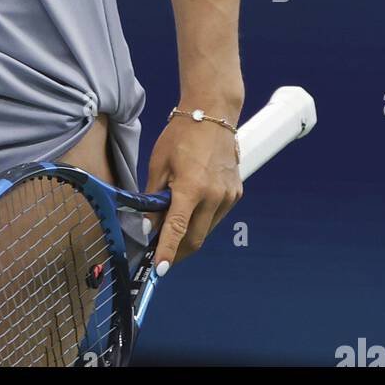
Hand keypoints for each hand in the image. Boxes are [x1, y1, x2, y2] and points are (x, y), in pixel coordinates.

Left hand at [142, 115, 242, 270]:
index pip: (177, 229)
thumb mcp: (158, 165)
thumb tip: (149, 227)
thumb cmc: (181, 135)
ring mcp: (228, 196)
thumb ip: (154, 199)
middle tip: (160, 256)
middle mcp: (214, 196)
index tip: (159, 270)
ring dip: (189, 237)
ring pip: (206, 230)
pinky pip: (216, 217)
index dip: (167, 252)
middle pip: (195, 239)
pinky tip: (190, 210)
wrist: (212, 114)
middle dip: (176, 252)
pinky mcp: (235, 194)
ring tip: (172, 231)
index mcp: (192, 188)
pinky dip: (201, 221)